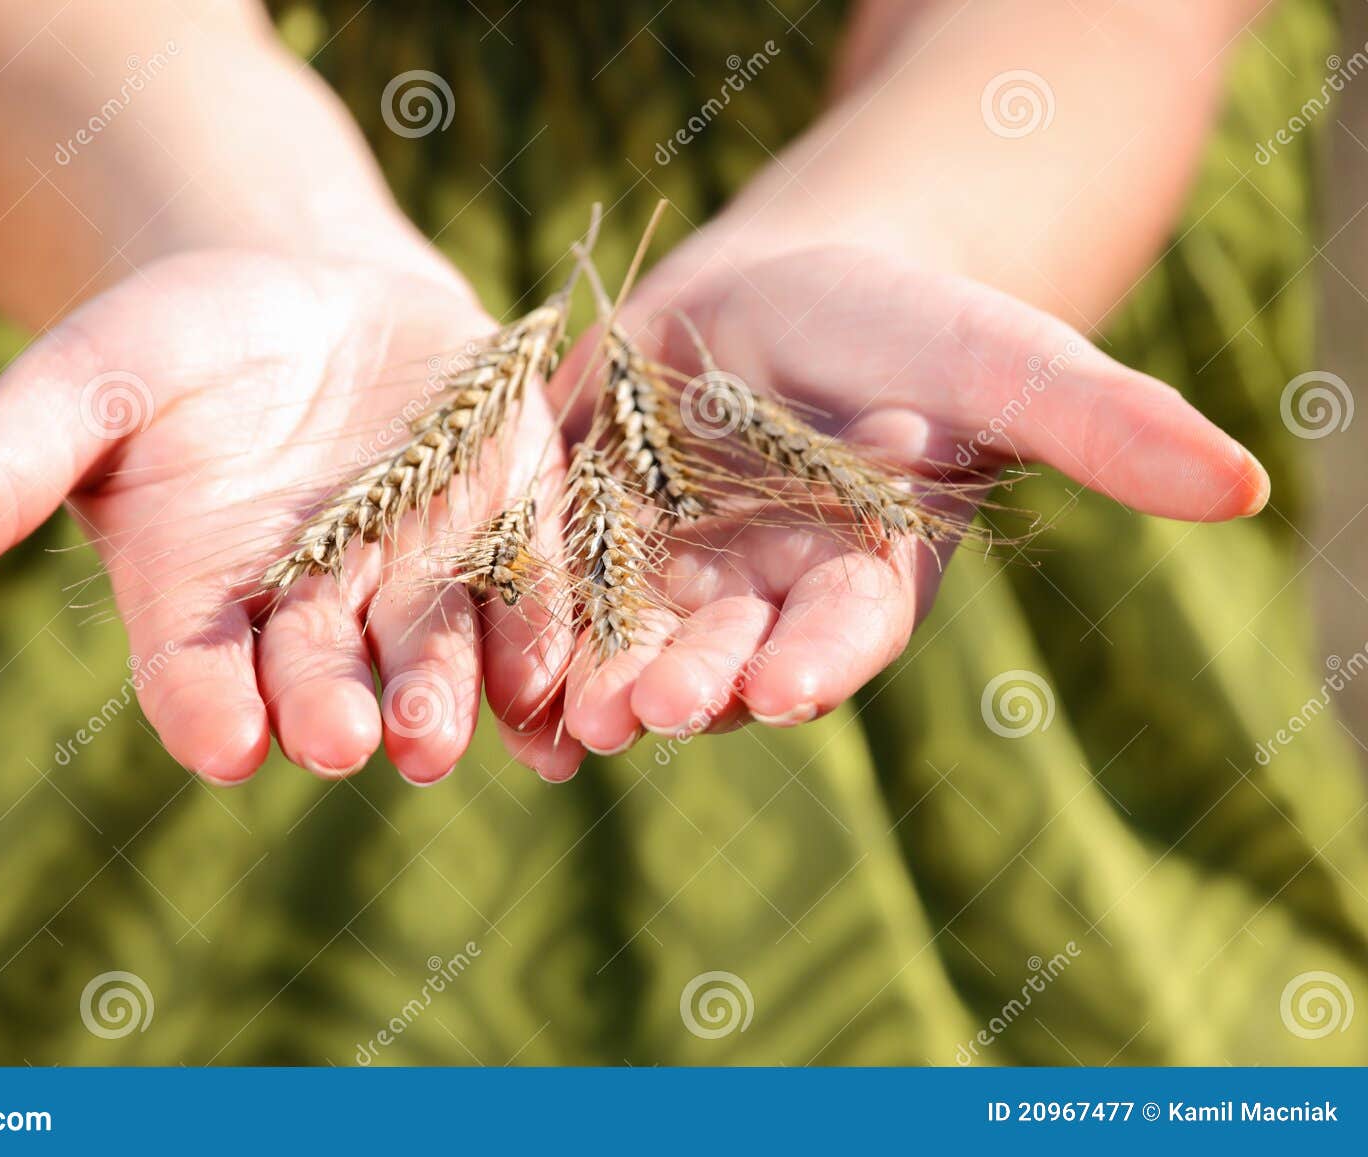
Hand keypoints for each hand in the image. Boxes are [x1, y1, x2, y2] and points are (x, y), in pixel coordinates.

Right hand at [0, 246, 581, 783]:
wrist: (309, 287)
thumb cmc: (173, 338)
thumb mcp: (77, 385)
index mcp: (201, 599)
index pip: (196, 673)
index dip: (207, 705)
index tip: (223, 740)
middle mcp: (312, 614)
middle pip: (324, 678)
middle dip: (336, 709)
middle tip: (346, 743)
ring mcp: (414, 581)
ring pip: (434, 656)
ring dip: (447, 696)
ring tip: (448, 733)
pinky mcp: (504, 535)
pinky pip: (530, 599)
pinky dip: (545, 645)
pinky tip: (563, 692)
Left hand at [547, 243, 1267, 753]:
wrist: (776, 291)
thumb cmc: (898, 319)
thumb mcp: (993, 352)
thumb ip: (1096, 419)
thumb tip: (1245, 487)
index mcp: (855, 572)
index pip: (845, 627)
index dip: (822, 655)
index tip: (792, 684)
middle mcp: (758, 599)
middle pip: (723, 651)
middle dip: (692, 680)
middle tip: (654, 708)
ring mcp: (666, 579)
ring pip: (625, 642)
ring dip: (596, 681)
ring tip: (568, 712)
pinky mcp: (584, 542)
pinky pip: (549, 599)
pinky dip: (524, 637)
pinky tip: (495, 683)